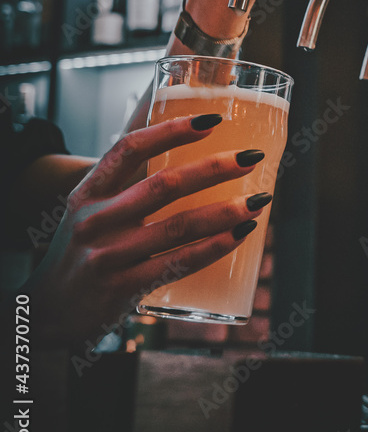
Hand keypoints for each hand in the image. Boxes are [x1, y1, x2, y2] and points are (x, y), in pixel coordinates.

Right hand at [20, 117, 269, 349]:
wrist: (44, 312)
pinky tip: (239, 236)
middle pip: (164, 184)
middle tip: (251, 158)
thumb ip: (126, 187)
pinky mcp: (122, 287)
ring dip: (225, 211)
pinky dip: (213, 247)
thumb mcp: (89, 211)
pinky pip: (177, 262)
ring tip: (259, 201)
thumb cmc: (82, 252)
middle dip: (215, 168)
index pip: (130, 148)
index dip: (172, 130)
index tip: (212, 119)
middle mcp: (96, 219)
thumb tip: (186, 157)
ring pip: (178, 225)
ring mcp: (108, 255)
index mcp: (89, 191)